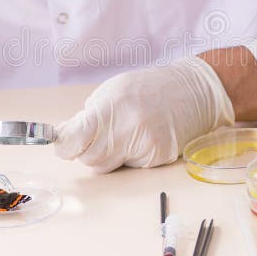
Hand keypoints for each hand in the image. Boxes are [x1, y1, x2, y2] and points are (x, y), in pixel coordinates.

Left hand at [55, 57, 234, 172]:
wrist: (193, 90)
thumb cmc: (149, 87)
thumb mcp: (113, 90)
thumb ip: (89, 115)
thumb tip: (64, 136)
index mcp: (113, 106)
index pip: (75, 139)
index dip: (65, 146)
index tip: (64, 144)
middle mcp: (129, 127)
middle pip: (89, 159)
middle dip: (86, 150)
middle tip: (97, 136)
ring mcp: (146, 145)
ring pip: (107, 167)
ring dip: (106, 155)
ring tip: (121, 135)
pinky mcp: (159, 157)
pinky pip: (129, 167)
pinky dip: (129, 157)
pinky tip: (141, 139)